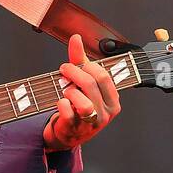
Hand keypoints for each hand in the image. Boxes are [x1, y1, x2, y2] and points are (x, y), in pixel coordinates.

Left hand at [42, 33, 120, 149]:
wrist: (66, 134)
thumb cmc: (77, 106)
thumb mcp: (83, 84)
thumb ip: (80, 60)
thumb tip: (76, 37)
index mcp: (112, 100)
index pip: (103, 77)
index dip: (86, 66)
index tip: (73, 64)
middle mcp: (105, 113)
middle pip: (92, 85)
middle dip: (74, 73)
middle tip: (64, 70)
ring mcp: (91, 123)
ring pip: (84, 102)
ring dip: (70, 91)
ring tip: (65, 90)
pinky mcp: (74, 129)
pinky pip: (68, 113)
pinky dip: (61, 104)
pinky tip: (60, 102)